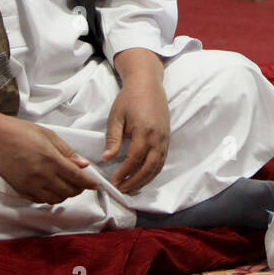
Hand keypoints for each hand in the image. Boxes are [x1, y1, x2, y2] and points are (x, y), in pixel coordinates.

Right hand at [0, 115, 98, 204]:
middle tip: (81, 183)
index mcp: (50, 159)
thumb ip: (67, 152)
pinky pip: (40, 200)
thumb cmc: (21, 131)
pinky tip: (51, 189)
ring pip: (55, 199)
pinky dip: (50, 198)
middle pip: (68, 191)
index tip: (96, 185)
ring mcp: (29, 184)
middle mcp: (41, 175)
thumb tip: (83, 164)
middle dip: (78, 189)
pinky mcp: (19, 189)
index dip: (89, 183)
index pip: (76, 177)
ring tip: (67, 186)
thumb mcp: (48, 135)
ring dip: (65, 195)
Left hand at [102, 77, 169, 193]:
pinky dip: (152, 172)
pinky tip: (142, 177)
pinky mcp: (166, 139)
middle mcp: (158, 138)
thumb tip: (107, 159)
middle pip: (148, 168)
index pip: (134, 159)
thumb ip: (113, 139)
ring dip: (145, 180)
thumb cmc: (129, 98)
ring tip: (130, 188)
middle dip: (135, 182)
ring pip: (157, 167)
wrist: (148, 84)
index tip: (113, 182)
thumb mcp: (116, 117)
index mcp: (144, 131)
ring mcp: (164, 139)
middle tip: (121, 190)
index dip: (123, 173)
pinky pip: (161, 161)